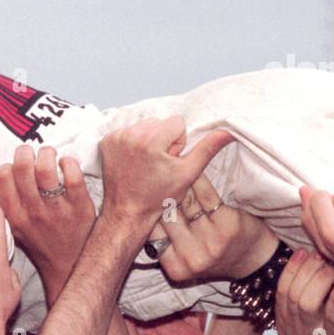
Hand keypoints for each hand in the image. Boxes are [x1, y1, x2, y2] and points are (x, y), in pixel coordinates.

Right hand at [0, 144, 94, 299]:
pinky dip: (68, 162)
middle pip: (22, 168)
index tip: (15, 167)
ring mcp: (57, 209)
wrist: (68, 268)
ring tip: (49, 156)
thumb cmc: (42, 246)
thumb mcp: (17, 231)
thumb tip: (6, 177)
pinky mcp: (80, 206)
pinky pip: (73, 174)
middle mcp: (34, 212)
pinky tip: (66, 165)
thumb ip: (9, 208)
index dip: (8, 166)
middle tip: (31, 153)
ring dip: (46, 153)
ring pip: (46, 168)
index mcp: (15, 216)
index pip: (2, 179)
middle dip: (25, 152)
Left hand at [99, 117, 233, 225]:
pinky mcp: (106, 142)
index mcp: (151, 140)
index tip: (170, 161)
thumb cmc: (158, 197)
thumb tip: (227, 131)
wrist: (127, 212)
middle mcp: (131, 134)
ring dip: (148, 140)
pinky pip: (128, 131)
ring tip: (146, 164)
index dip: (178, 142)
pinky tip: (134, 161)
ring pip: (144, 126)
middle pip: (159, 122)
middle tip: (158, 164)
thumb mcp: (188, 173)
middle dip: (163, 140)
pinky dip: (133, 143)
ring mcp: (116, 138)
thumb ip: (207, 148)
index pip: (176, 122)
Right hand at [151, 175, 278, 281]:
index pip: (151, 232)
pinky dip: (197, 178)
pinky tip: (192, 165)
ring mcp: (210, 242)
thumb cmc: (213, 253)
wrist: (254, 260)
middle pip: (165, 215)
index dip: (146, 209)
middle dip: (158, 192)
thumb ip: (163, 239)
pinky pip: (205, 195)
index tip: (141, 191)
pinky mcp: (226, 224)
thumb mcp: (183, 256)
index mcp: (175, 268)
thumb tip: (141, 204)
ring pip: (184, 202)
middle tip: (152, 172)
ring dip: (177, 181)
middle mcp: (191, 258)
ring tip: (170, 164)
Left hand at [273, 249, 333, 334]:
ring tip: (324, 254)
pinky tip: (304, 254)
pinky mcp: (280, 311)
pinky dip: (291, 269)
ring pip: (294, 292)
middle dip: (322, 278)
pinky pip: (282, 287)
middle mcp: (309, 330)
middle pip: (309, 301)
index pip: (333, 318)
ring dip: (307, 270)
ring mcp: (292, 320)